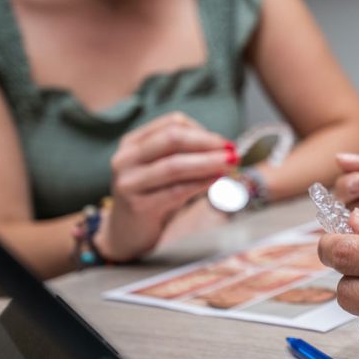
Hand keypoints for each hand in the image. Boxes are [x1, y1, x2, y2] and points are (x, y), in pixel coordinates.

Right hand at [97, 112, 236, 260]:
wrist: (125, 234)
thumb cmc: (152, 197)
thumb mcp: (163, 170)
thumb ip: (185, 155)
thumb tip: (224, 148)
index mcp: (132, 142)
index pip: (172, 123)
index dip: (202, 130)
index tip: (224, 142)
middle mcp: (126, 158)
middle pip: (172, 139)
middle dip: (207, 143)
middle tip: (232, 150)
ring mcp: (129, 182)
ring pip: (175, 165)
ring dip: (208, 162)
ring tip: (231, 164)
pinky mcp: (138, 206)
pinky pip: (176, 191)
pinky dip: (200, 183)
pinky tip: (217, 181)